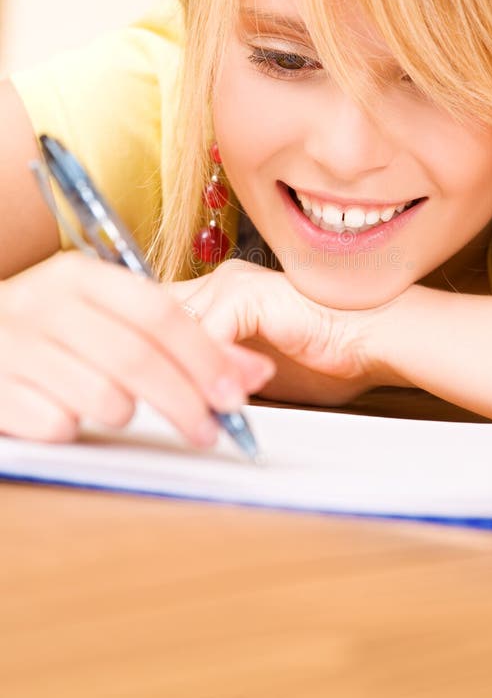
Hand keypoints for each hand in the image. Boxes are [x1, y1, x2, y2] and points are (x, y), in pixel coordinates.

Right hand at [0, 253, 274, 443]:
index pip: (159, 313)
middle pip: (137, 358)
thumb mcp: (109, 316)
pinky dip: (77, 429)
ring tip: (127, 413)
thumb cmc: (52, 330)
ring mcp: (14, 347)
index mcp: (80, 276)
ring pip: (101, 397)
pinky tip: (72, 416)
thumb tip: (254, 370)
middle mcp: (44, 303)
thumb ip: (181, 338)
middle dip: (186, 400)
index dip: (205, 356)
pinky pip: (58, 425)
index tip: (237, 393)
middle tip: (211, 430)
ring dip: (128, 414)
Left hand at [172, 260, 411, 405]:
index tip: (144, 390)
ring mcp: (230, 283)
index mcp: (220, 291)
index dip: (149, 351)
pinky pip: (204, 339)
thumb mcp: (257, 370)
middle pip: (153, 318)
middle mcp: (219, 279)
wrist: (377, 338)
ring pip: (172, 330)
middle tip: (154, 405)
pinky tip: (219, 403)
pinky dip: (204, 374)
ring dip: (177, 374)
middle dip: (152, 361)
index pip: (158, 316)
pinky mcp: (245, 295)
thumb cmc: (328, 354)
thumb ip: (220, 372)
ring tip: (184, 413)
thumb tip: (182, 400)